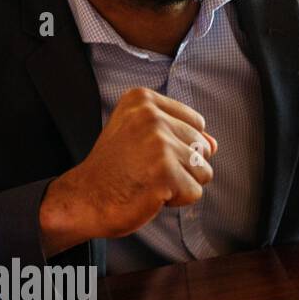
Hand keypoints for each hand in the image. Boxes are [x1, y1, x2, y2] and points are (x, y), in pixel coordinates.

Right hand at [38, 88, 217, 254]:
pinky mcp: (165, 172)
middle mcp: (150, 115)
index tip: (144, 151)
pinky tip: (150, 193)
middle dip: (181, 165)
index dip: (177, 144)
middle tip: (144, 168)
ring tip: (148, 180)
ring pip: (203, 170)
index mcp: (142, 99)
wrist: (84, 198)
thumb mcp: (140, 137)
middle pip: (203, 146)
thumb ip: (180, 134)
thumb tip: (214, 144)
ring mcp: (158, 143)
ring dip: (180, 183)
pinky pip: (195, 192)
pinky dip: (176, 200)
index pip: (196, 122)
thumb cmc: (112, 169)